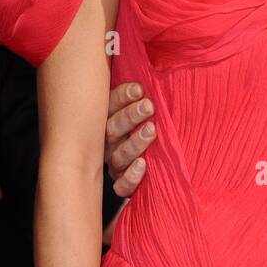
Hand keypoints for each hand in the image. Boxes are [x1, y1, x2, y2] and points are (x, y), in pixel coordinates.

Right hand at [105, 81, 155, 196]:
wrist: (157, 175)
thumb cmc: (154, 131)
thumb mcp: (150, 114)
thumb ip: (146, 100)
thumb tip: (156, 80)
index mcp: (111, 122)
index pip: (110, 106)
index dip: (122, 96)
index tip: (139, 89)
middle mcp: (109, 143)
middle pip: (112, 128)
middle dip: (130, 116)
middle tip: (148, 106)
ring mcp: (114, 165)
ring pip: (118, 155)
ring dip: (134, 142)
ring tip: (151, 131)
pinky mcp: (122, 187)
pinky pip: (121, 186)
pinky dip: (131, 177)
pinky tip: (142, 165)